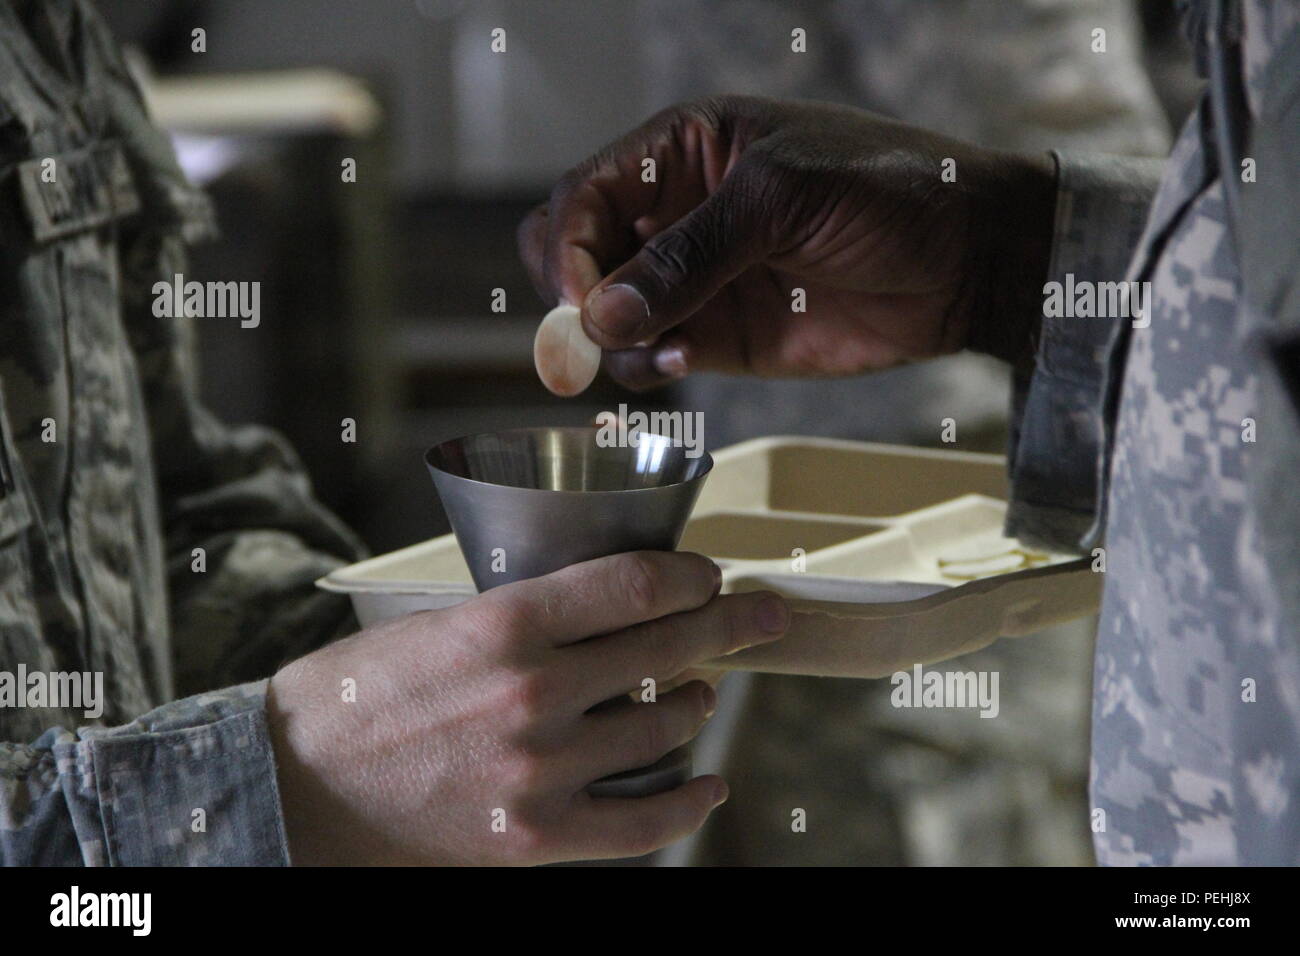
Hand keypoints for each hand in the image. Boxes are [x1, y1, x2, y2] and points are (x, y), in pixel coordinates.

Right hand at [266, 550, 788, 864]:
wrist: (297, 786)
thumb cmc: (358, 693)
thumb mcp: (439, 625)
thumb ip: (527, 618)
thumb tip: (609, 610)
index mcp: (506, 626)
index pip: (634, 585)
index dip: (690, 575)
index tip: (710, 575)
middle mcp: (534, 694)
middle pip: (665, 645)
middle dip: (728, 624)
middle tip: (763, 615)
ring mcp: (541, 770)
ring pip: (662, 726)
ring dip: (696, 702)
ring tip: (701, 691)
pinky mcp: (537, 836)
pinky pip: (642, 822)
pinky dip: (689, 802)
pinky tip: (711, 785)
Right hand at [519, 95, 1055, 388]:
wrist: (969, 262)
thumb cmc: (891, 191)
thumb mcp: (784, 199)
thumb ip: (691, 254)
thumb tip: (601, 315)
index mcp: (682, 150)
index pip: (582, 196)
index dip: (568, 249)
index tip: (580, 302)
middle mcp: (676, 213)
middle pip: (577, 255)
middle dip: (571, 297)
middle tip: (587, 336)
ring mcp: (696, 279)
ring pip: (606, 318)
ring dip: (614, 342)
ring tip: (669, 348)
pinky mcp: (720, 336)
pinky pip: (652, 357)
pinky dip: (649, 366)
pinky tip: (684, 360)